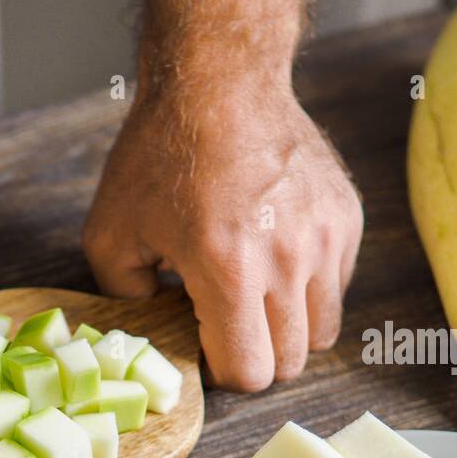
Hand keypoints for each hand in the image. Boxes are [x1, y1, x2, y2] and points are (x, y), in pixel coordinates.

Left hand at [83, 82, 362, 390]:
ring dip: (287, 331)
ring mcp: (325, 239)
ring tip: (252, 300)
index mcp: (228, 271)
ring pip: (322, 332)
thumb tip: (151, 333)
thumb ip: (125, 301)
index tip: (202, 346)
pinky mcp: (346, 219)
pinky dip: (308, 291)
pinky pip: (336, 287)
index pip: (249, 372)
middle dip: (254, 356)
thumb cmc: (159, 157)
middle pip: (290, 363)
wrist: (219, 85)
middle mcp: (288, 260)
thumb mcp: (109, 236)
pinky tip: (273, 261)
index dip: (221, 372)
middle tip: (224, 326)